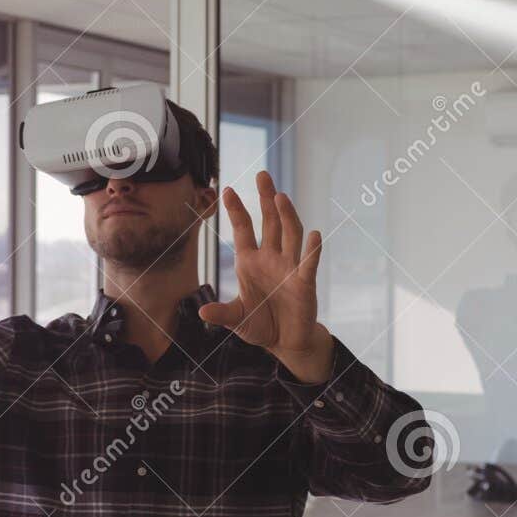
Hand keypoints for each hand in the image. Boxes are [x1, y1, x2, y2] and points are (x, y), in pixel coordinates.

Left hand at [197, 170, 333, 383]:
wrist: (285, 342)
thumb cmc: (261, 325)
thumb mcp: (237, 320)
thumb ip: (222, 314)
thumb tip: (202, 311)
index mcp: (250, 262)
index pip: (243, 230)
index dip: (236, 211)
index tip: (228, 190)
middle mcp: (271, 258)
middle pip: (269, 223)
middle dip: (266, 199)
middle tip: (262, 175)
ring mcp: (289, 268)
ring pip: (289, 235)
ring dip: (286, 216)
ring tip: (280, 196)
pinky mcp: (304, 283)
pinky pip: (308, 263)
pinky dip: (311, 250)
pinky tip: (313, 234)